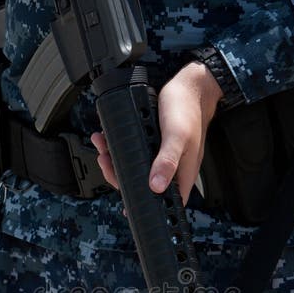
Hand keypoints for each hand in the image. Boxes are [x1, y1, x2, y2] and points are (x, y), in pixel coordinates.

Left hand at [91, 62, 222, 203]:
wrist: (191, 87)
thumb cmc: (188, 111)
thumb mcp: (176, 136)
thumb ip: (167, 161)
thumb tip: (156, 186)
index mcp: (180, 176)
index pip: (161, 202)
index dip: (142, 205)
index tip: (124, 201)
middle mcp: (170, 171)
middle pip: (141, 186)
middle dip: (118, 176)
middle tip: (105, 161)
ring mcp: (161, 159)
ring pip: (135, 169)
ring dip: (114, 160)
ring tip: (102, 146)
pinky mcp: (154, 146)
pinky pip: (134, 152)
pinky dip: (120, 147)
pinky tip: (108, 138)